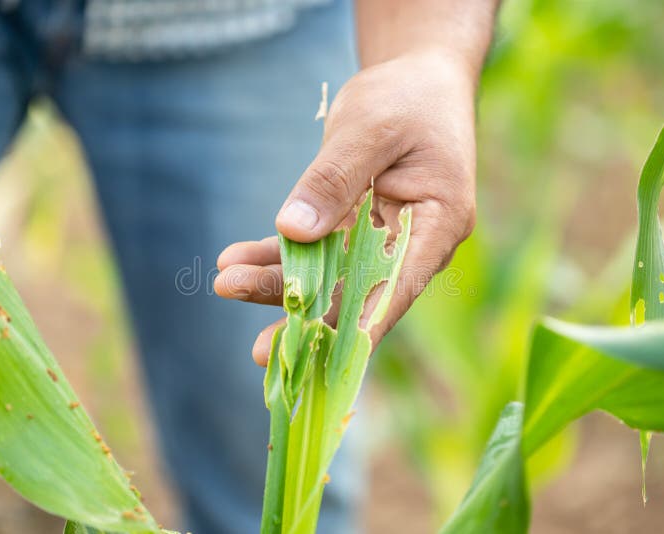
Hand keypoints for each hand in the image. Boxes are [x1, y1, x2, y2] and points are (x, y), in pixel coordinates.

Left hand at [215, 49, 477, 365]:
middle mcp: (412, 243)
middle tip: (258, 351)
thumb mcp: (371, 128)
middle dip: (304, 315)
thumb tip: (292, 230)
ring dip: (277, 282)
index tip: (318, 356)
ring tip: (226, 281)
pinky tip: (234, 258)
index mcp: (437, 224)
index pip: (398, 287)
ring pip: (326, 273)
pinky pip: (311, 248)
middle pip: (356, 291)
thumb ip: (335, 179)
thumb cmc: (408, 98)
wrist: (415, 79)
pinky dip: (274, 253)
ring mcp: (379, 238)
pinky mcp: (351, 226)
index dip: (358, 325)